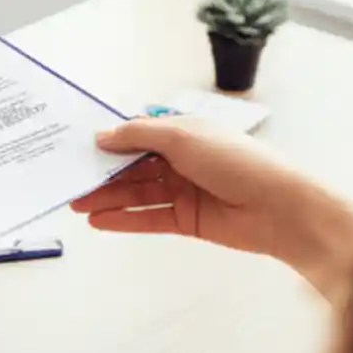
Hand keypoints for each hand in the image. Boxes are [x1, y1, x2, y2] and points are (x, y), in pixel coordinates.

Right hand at [71, 117, 352, 296]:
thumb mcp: (183, 136)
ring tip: (77, 204)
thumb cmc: (237, 161)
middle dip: (103, 173)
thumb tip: (103, 136)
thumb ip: (140, 136)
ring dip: (107, 198)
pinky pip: (148, 217)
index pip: (138, 134)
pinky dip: (124, 219)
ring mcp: (184, 190)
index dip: (110, 140)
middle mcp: (182, 159)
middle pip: (133, 166)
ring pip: (137, 192)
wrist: (281, 208)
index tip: (78, 147)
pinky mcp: (187, 220)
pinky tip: (99, 221)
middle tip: (70, 181)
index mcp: (184, 131)